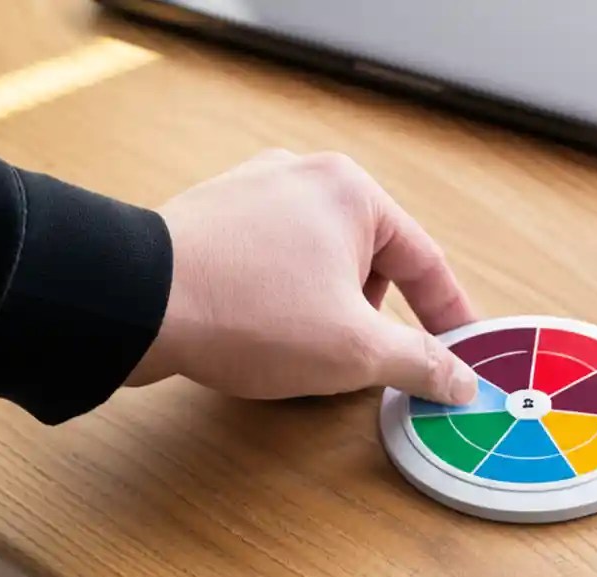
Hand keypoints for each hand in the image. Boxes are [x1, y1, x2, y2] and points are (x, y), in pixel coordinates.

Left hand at [126, 149, 479, 404]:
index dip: (449, 316)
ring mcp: (253, 190)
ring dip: (323, 309)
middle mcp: (304, 176)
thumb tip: (462, 380)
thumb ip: (420, 362)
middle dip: (370, 315)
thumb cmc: (250, 313)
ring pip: (319, 263)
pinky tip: (257, 331)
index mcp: (352, 193)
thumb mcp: (355, 351)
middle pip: (371, 261)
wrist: (134, 302)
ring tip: (294, 345)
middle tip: (356, 356)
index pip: (425, 262)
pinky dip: (280, 298)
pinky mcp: (213, 216)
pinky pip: (272, 260)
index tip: (462, 352)